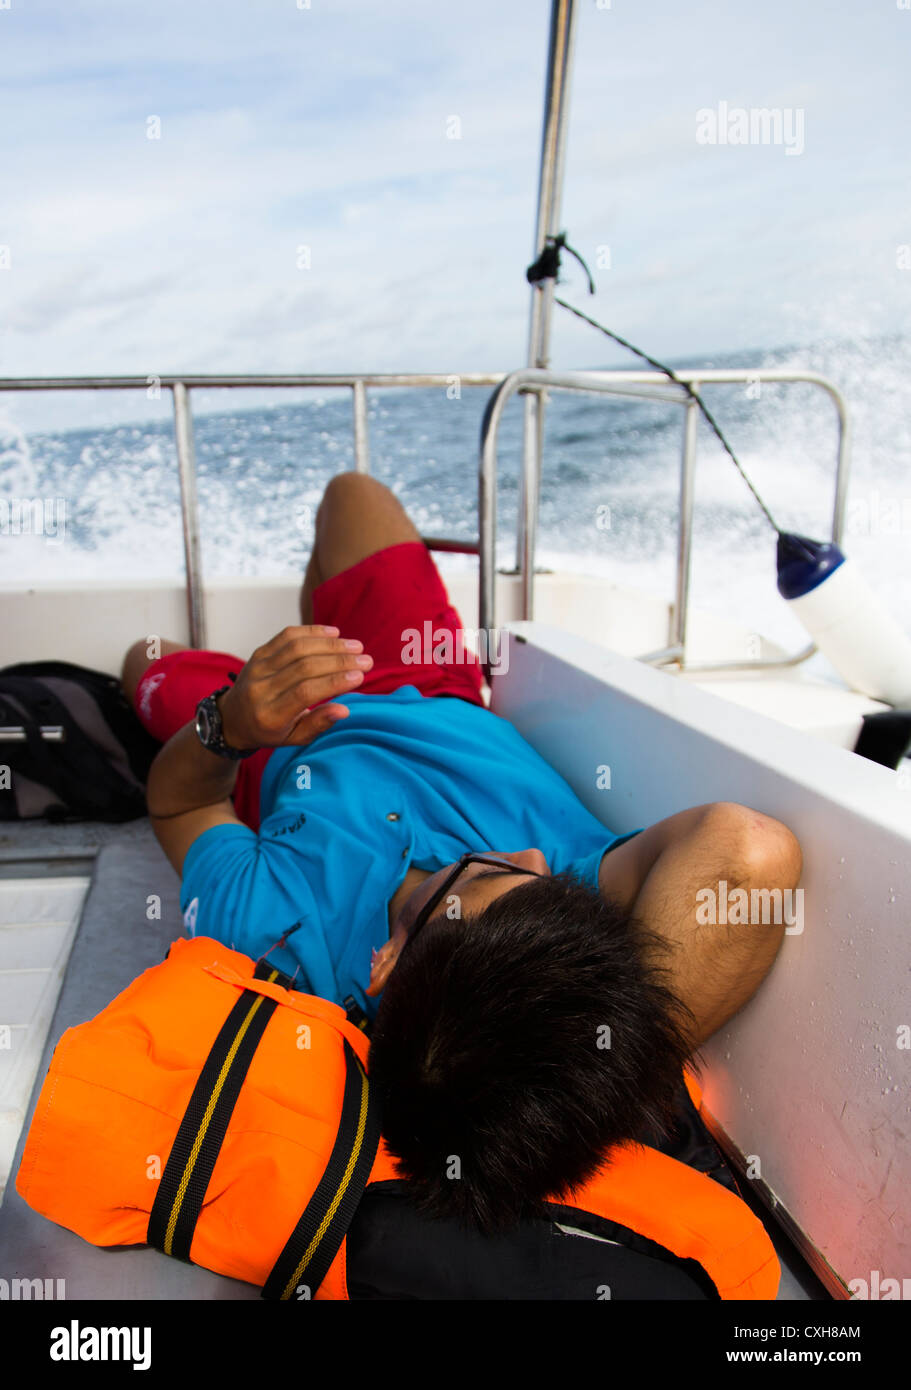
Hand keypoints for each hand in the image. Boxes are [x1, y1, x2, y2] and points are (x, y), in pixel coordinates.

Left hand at [218, 625, 371, 749]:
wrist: (233, 718)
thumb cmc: (269, 730)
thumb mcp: (293, 738)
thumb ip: (318, 724)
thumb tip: (344, 710)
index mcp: (269, 715)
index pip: (305, 692)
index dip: (334, 682)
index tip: (359, 676)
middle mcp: (260, 689)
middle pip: (304, 667)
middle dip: (339, 661)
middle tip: (366, 660)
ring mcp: (257, 668)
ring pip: (297, 648)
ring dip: (330, 644)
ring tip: (356, 646)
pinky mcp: (258, 652)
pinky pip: (287, 636)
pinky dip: (312, 632)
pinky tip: (334, 633)